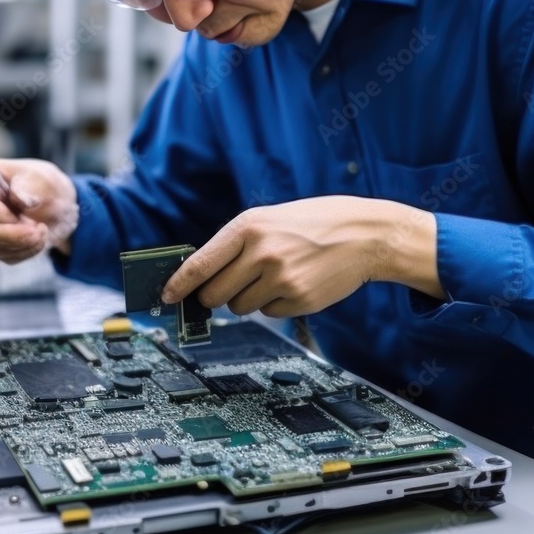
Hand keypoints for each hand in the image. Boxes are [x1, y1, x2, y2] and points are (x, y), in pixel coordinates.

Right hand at [0, 158, 78, 263]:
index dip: (13, 221)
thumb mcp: (45, 179)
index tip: (37, 224)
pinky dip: (18, 252)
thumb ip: (33, 186)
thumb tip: (17, 197)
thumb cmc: (41, 185)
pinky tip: (34, 241)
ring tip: (41, 234)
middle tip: (41, 234)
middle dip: (16, 237)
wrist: (46, 201)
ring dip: (20, 245)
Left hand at [160, 196, 442, 316]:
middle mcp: (261, 253)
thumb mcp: (270, 219)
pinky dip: (275, 304)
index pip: (200, 264)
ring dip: (249, 298)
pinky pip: (268, 313)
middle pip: (214, 294)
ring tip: (275, 275)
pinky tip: (295, 283)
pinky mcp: (299, 300)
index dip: (178, 285)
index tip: (166, 297)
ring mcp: (280, 279)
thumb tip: (200, 276)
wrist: (366, 234)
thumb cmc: (315, 223)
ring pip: (240, 307)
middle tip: (233, 284)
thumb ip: (235, 244)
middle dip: (215, 296)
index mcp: (248, 226)